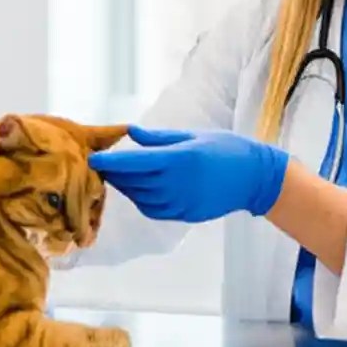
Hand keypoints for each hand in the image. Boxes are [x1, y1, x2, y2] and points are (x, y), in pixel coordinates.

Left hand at [86, 125, 288, 221]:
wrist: (254, 177)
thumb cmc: (225, 148)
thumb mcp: (193, 136)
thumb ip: (159, 138)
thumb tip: (131, 132)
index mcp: (179, 159)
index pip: (135, 163)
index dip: (111, 162)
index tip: (92, 159)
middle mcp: (178, 183)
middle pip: (134, 182)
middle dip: (115, 174)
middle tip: (101, 164)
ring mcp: (182, 202)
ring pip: (141, 198)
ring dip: (126, 187)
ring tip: (118, 175)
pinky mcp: (186, 214)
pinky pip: (154, 209)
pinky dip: (141, 200)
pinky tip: (140, 189)